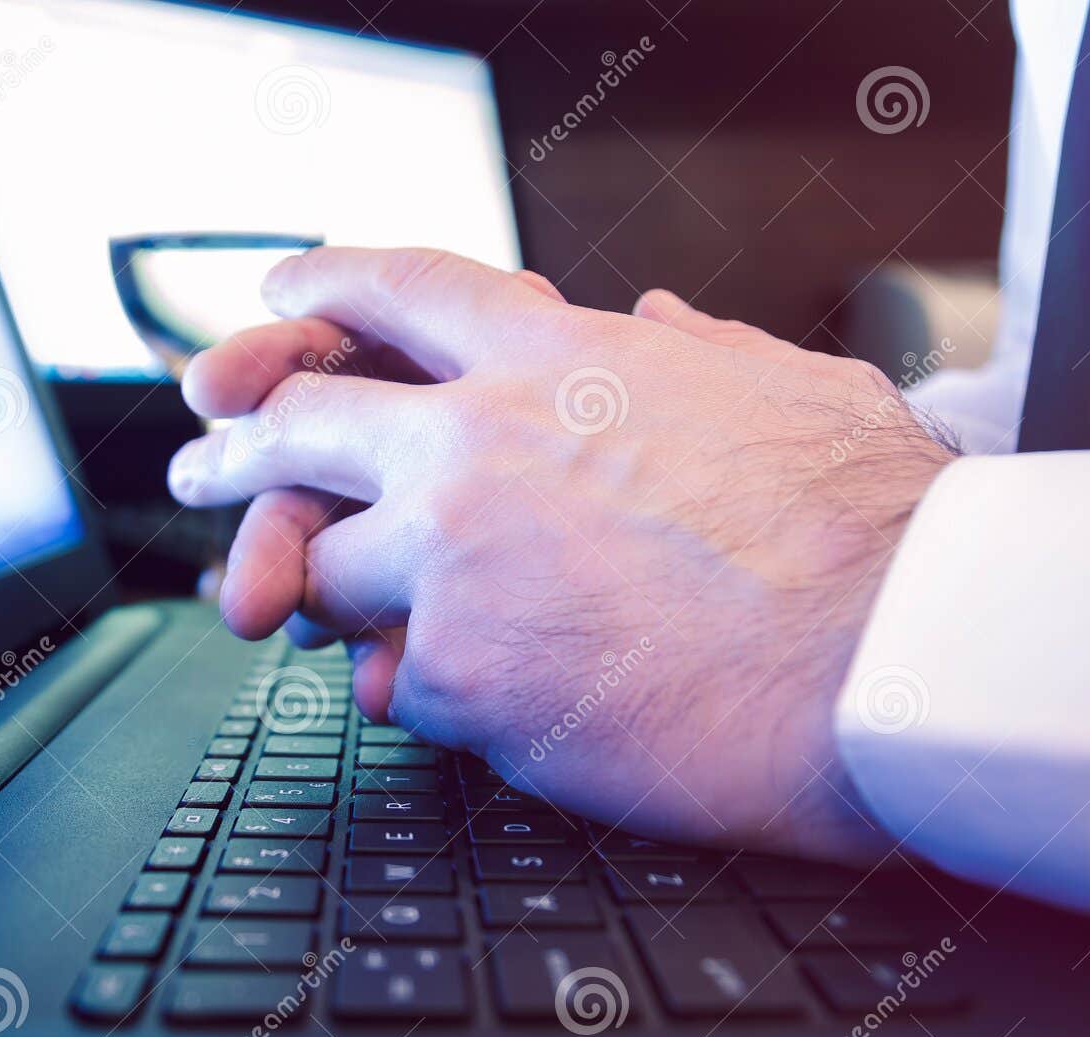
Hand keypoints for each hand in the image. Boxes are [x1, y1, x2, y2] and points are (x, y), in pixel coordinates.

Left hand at [167, 248, 954, 860]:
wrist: (889, 656)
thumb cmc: (866, 528)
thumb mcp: (787, 387)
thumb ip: (698, 350)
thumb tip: (655, 321)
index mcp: (559, 356)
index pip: (397, 289)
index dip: (319, 287)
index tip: (275, 296)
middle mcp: (481, 441)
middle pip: (298, 424)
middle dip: (232, 442)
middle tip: (200, 459)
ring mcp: (455, 561)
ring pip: (324, 569)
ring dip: (332, 589)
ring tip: (340, 612)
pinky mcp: (463, 676)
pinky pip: (393, 681)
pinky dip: (419, 687)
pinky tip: (474, 696)